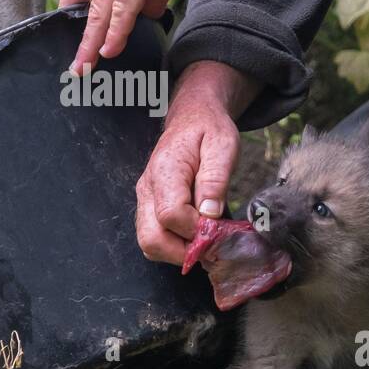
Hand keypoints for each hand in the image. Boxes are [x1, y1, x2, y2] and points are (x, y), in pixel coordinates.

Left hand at [59, 0, 211, 74]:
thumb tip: (149, 12)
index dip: (77, 6)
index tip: (75, 28)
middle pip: (85, 3)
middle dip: (79, 36)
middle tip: (75, 63)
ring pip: (98, 11)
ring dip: (90, 43)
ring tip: (83, 68)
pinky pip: (122, 8)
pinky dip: (115, 32)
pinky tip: (108, 51)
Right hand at [135, 62, 256, 264]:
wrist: (192, 117)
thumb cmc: (208, 129)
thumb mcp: (223, 146)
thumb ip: (215, 180)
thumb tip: (209, 215)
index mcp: (165, 171)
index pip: (171, 215)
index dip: (196, 229)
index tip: (217, 226)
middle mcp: (148, 188)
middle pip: (151, 239)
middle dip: (183, 252)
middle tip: (210, 244)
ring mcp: (145, 199)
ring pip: (149, 244)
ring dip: (178, 251)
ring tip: (204, 239)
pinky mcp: (149, 207)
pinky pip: (154, 237)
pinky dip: (174, 245)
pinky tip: (195, 235)